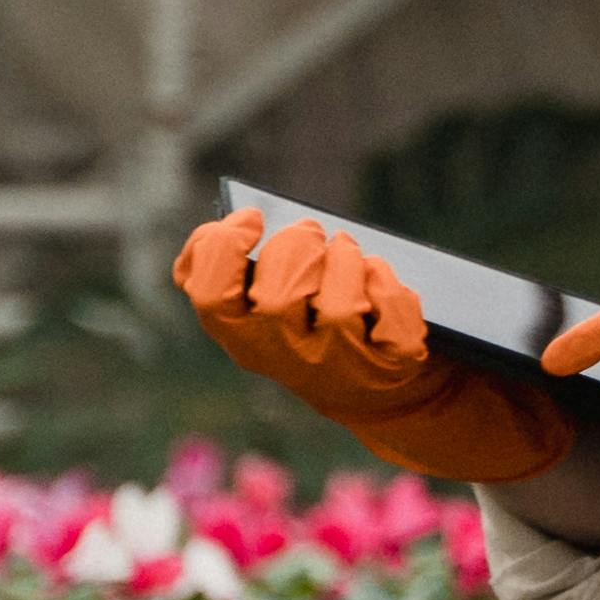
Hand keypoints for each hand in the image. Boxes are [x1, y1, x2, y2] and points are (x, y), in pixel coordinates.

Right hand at [171, 209, 572, 488]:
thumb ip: (242, 268)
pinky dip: (390, 287)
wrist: (371, 382)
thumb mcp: (267, 298)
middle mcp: (284, 358)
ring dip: (345, 262)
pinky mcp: (388, 366)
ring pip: (338, 309)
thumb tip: (242, 218)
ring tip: (347, 252)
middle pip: (278, 297)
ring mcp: (338, 367)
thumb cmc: (311, 317)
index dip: (224, 249)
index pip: (209, 296)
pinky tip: (381, 282)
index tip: (252, 218)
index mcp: (242, 336)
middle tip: (312, 233)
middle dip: (298, 247)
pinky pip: (390, 316)